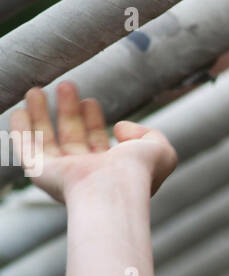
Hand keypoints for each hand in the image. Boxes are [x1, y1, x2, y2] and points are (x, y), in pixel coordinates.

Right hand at [9, 82, 178, 204]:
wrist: (114, 189)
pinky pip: (26, 149)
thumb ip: (149, 135)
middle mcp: (84, 173)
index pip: (97, 142)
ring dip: (41, 113)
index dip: (93, 120)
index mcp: (110, 171)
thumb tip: (120, 128)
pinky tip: (20, 111)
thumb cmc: (138, 174)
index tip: (90, 101)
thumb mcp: (160, 150)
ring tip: (38, 90)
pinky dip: (21, 130)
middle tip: (67, 86)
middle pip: (71, 137)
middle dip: (68, 110)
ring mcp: (62, 174)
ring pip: (46, 139)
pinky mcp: (41, 173)